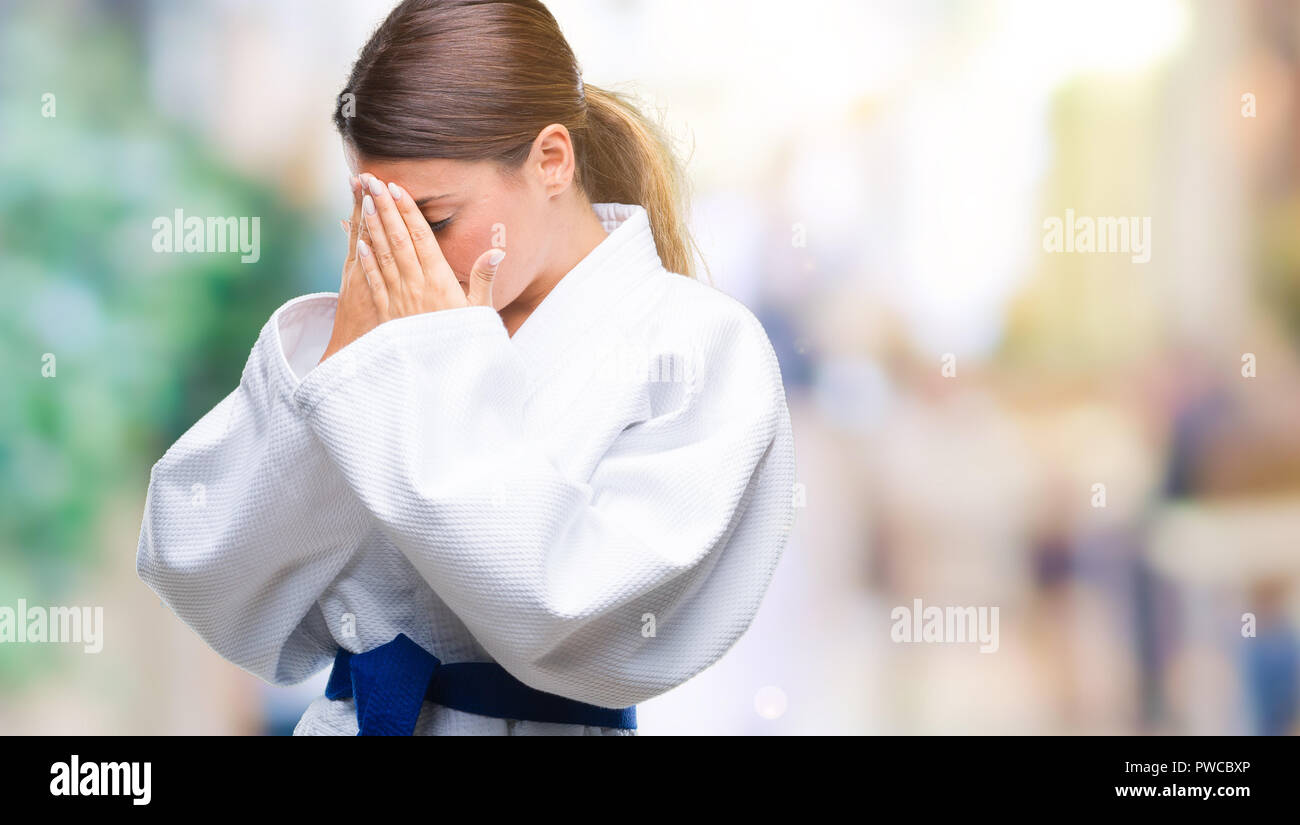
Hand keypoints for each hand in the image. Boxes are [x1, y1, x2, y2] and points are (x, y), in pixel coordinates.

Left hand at [322, 173, 504, 362]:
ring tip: (361, 200)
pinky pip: (374, 283)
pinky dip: (366, 260)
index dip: (407, 211)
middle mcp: (416, 287)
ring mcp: (399, 300)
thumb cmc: (468, 344)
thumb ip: (484, 279)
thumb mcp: (482, 312)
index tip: (395, 188)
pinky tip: (360, 242)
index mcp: (440, 282)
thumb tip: (497, 250)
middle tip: (370, 180)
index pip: (420, 238)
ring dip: (371, 226)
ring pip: (382, 255)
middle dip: (382, 208)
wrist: (443, 382)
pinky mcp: (388, 315)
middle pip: (397, 239)